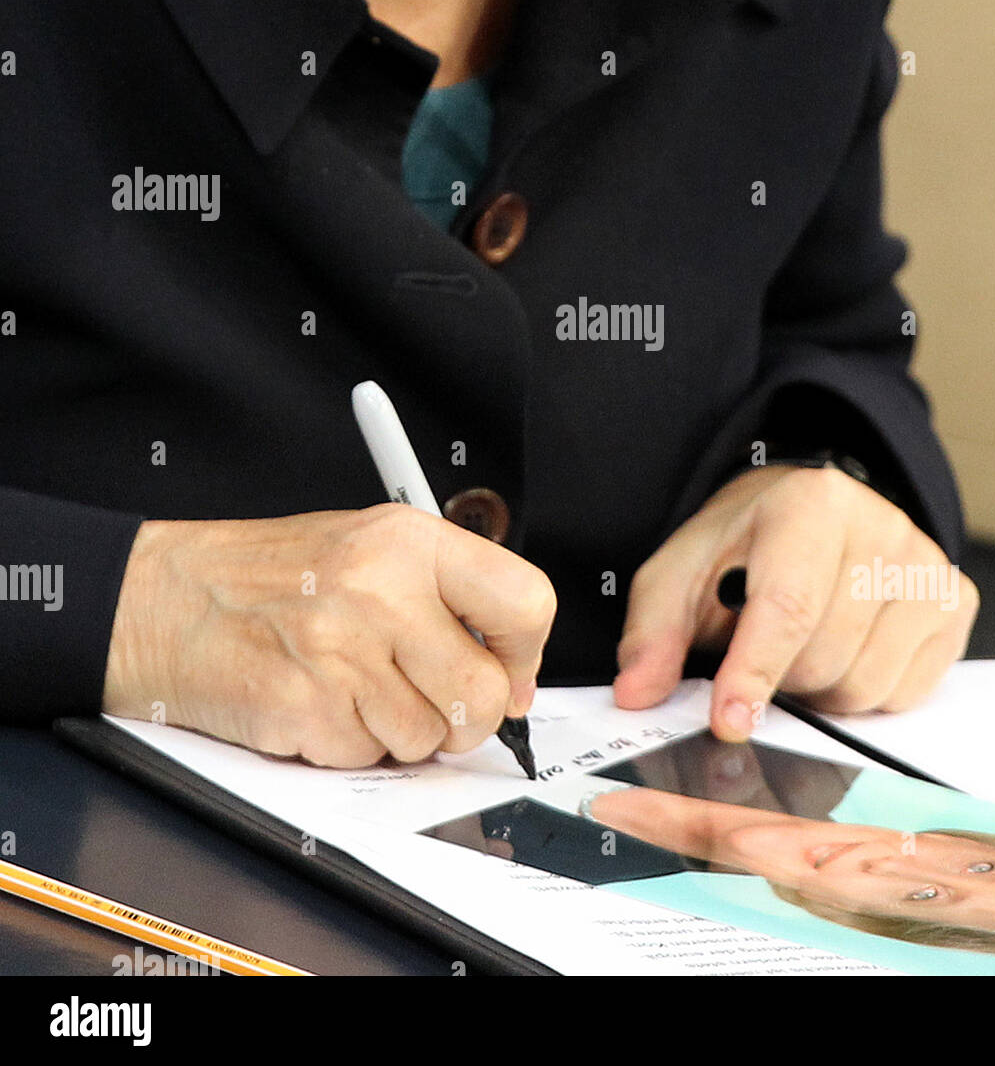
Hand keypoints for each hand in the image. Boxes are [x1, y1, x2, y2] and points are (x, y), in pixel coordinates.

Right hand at [102, 504, 555, 766]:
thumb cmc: (270, 575)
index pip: (526, 603)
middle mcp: (382, 591)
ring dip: (400, 732)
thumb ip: (446, 594)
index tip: (509, 670)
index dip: (525, 654)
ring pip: (429, 739)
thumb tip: (514, 669)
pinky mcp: (305, 708)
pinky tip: (318, 702)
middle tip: (432, 701)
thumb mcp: (370, 547)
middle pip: (487, 693)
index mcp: (410, 541)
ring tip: (354, 687)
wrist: (162, 599)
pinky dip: (348, 745)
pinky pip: (368, 758)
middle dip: (468, 717)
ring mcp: (342, 652)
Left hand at [614, 464, 977, 738]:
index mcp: (811, 504)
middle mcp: (882, 526)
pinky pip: (906, 692)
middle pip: (826, 658)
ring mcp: (928, 564)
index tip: (729, 722)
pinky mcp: (956, 601)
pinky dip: (866, 692)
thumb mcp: (681, 573)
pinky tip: (846, 649)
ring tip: (803, 647)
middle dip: (781, 680)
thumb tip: (637, 694)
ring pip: (867, 685)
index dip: (754, 673)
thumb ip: (653, 632)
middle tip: (759, 653)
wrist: (807, 511)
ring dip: (821, 691)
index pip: (787, 606)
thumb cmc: (742, 547)